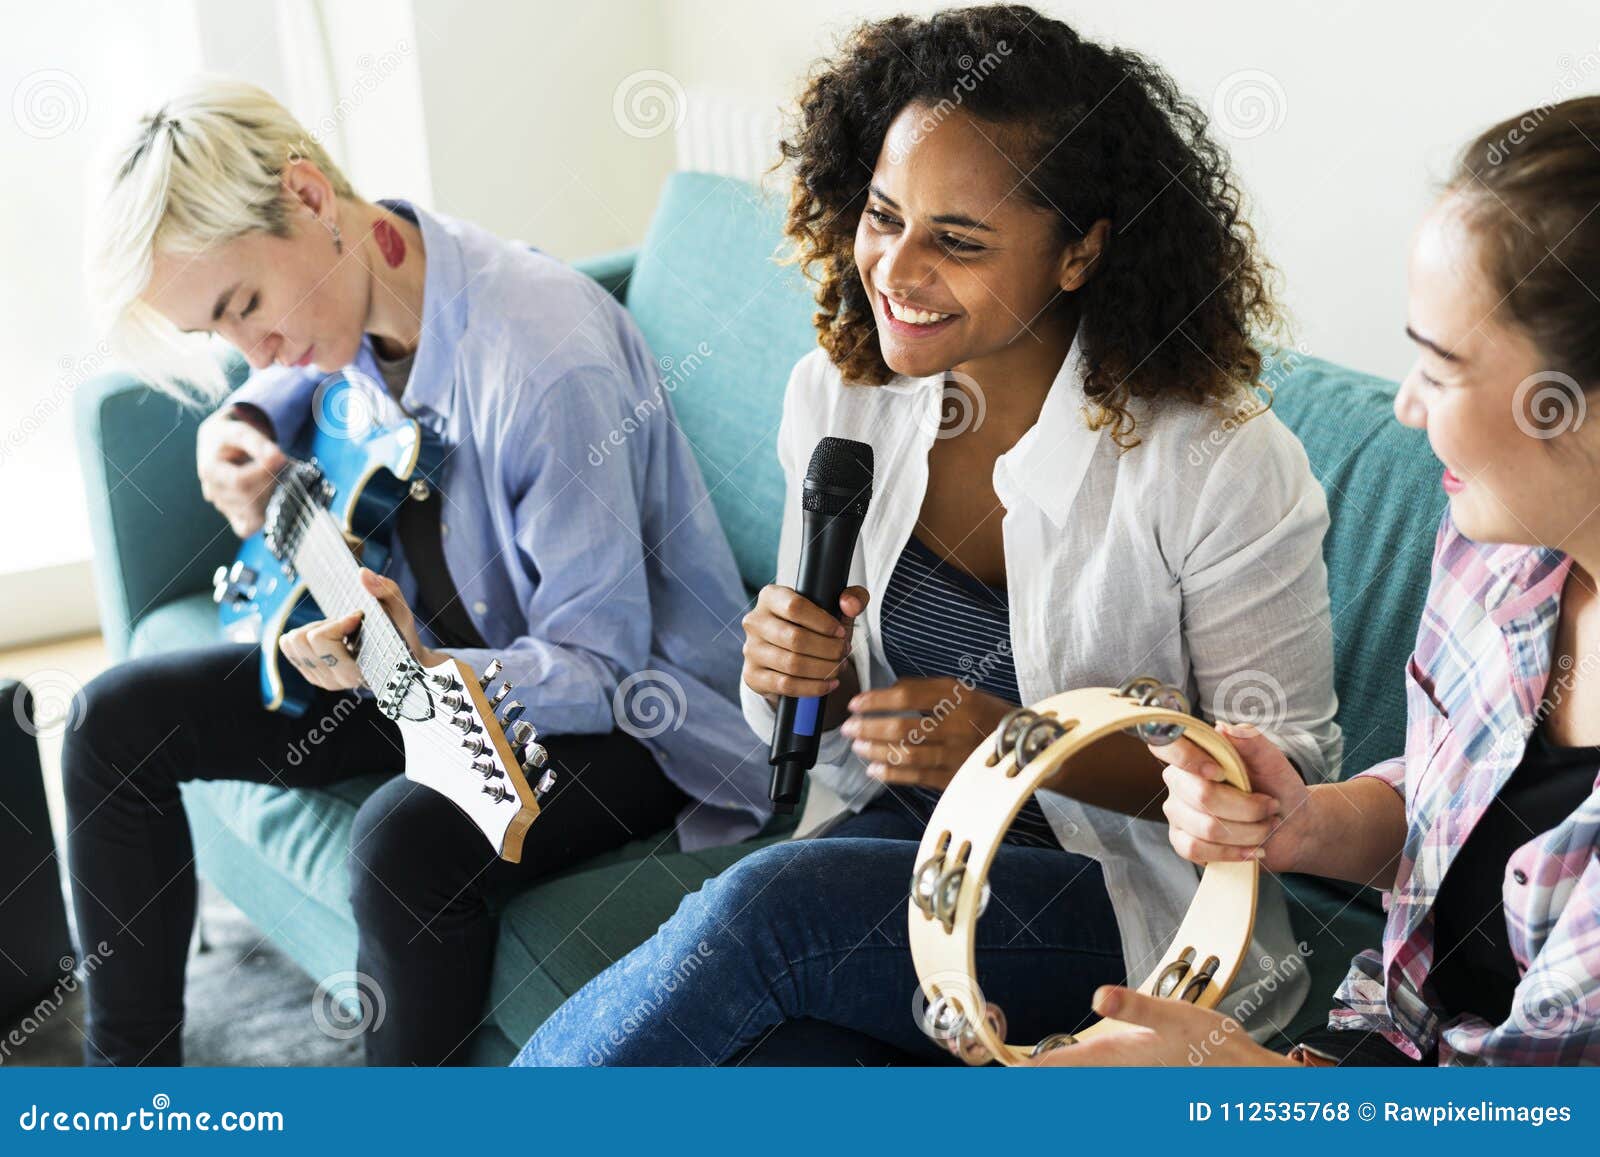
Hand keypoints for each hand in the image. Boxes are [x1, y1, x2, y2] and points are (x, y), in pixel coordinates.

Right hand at [197, 406, 286, 536]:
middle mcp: (213, 493)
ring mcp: (223, 507)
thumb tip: (276, 457)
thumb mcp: (240, 431)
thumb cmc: (230, 437)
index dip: (264, 472)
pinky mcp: (233, 516)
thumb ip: (257, 442)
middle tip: (281, 466)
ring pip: (253, 516)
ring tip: (274, 478)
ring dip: (271, 497)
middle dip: (271, 483)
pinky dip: (262, 517)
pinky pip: (246, 529)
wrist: (219, 444)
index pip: (240, 481)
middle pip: (248, 500)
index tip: (280, 457)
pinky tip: (269, 498)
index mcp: (210, 471)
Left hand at [278, 568, 442, 690]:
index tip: (358, 617)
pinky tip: (328, 637)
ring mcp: (320, 680)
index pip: (320, 639)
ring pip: (291, 642)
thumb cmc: (400, 636)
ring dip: (314, 630)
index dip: (338, 621)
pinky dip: (306, 635)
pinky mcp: (310, 675)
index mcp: (356, 672)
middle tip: (346, 626)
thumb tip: (363, 574)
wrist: (400, 661)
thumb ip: (386, 590)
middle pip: (301, 639)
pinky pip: (288, 647)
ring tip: (338, 632)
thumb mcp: (400, 611)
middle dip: (324, 625)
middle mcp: (334, 681)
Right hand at [741, 584, 868, 704]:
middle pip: (795, 638)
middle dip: (828, 649)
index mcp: (770, 597)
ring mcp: (751, 650)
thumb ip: (852, 597)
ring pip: (792, 664)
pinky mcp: (753, 675)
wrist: (791, 654)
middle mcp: (755, 621)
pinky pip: (786, 685)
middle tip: (843, 653)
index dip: (823, 622)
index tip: (840, 632)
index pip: (795, 607)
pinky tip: (830, 683)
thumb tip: (850, 605)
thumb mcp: (835, 607)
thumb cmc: (815, 626)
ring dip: (823, 668)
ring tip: (839, 667)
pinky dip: (813, 687)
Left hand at [842, 678, 1012, 791]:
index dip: (876, 700)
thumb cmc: (985, 716)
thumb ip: (927, 690)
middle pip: (902, 726)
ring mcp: (957, 754)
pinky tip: (874, 769)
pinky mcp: (956, 779)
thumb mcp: (962, 691)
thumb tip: (886, 692)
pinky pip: (916, 777)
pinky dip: (891, 773)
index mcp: (958, 696)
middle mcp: (958, 724)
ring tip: (858, 747)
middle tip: (848, 728)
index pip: (907, 694)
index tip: (854, 703)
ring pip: (905, 753)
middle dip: (868, 727)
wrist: (1024, 748)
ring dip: (875, 751)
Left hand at [1021, 984, 1294, 1066]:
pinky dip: (1082, 1080)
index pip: (1058, 1064)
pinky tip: (1077, 1074)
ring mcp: (1129, 1087)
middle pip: (1064, 1081)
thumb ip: (1135, 1006)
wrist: (1248, 1083)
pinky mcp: (1141, 1089)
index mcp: (1117, 1057)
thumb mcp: (1177, 1016)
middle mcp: (1117, 1078)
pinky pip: (1104, 1089)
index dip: (1027, 1066)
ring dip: (1058, 1078)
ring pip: (1082, 1087)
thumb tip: (1099, 995)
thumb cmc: (1214, 1048)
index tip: (1001, 1063)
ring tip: (1032, 1072)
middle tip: (1010, 1069)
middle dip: (1037, 1076)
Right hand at [1151, 721, 1312, 871]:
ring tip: (1266, 828)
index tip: (1220, 772)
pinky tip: (1251, 850)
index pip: (1165, 744)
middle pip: (1201, 795)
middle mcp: (1179, 780)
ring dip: (1248, 832)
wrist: (1291, 827)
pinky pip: (1196, 849)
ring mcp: (1177, 812)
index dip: (1188, 758)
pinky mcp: (1182, 841)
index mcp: (1195, 753)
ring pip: (1205, 827)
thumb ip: (1252, 742)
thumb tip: (1224, 727)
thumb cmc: (1278, 789)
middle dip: (1247, 807)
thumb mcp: (1273, 762)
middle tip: (1270, 807)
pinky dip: (1231, 852)